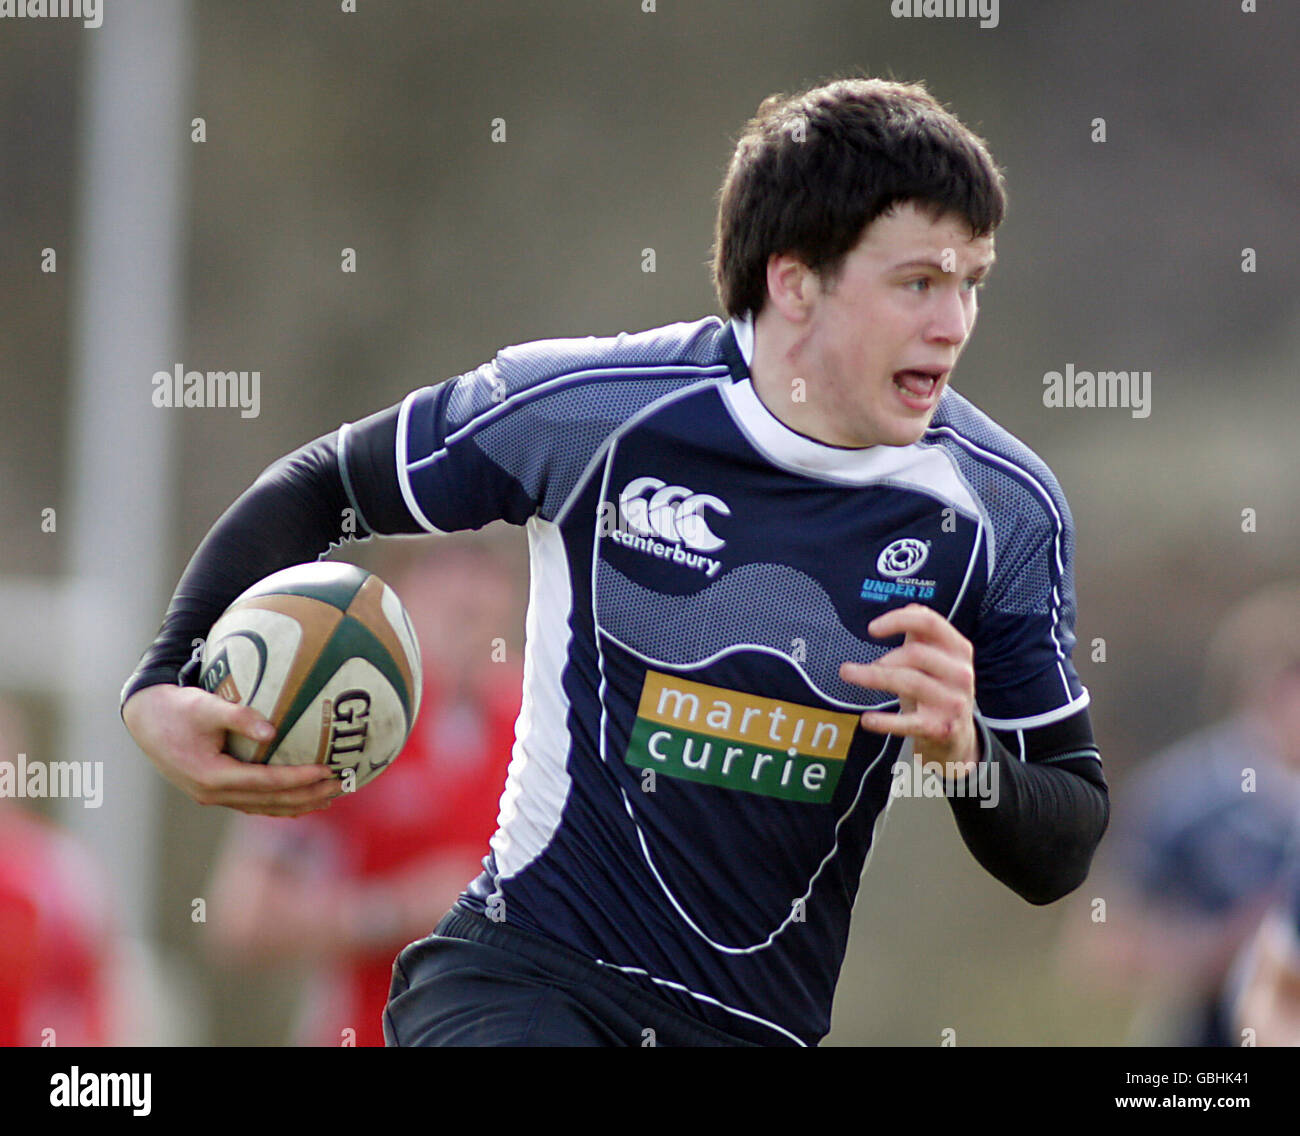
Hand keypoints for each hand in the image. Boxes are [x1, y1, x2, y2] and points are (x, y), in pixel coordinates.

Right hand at [123, 683, 340, 815]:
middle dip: (308, 796)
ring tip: (331, 795)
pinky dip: (280, 803)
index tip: (327, 771)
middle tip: (342, 785)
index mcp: (212, 776)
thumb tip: (271, 731)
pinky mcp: (215, 792)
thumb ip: (237, 716)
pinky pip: (254, 803)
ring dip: (299, 803)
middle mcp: (213, 794)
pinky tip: (302, 799)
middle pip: (270, 802)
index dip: (299, 779)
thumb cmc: (176, 708)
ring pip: (264, 808)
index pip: (266, 783)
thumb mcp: (204, 705)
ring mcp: (213, 797)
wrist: (145, 719)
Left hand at [839, 603, 978, 774]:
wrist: (956, 736)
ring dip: (871, 677)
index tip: (872, 628)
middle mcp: (960, 673)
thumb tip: (908, 608)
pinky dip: (884, 721)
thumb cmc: (937, 690)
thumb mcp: (936, 659)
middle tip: (856, 667)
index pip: (929, 622)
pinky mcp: (941, 727)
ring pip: (908, 681)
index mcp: (959, 649)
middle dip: (882, 658)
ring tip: (849, 674)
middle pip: (916, 653)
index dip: (898, 620)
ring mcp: (953, 701)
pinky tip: (867, 719)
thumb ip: (924, 634)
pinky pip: (908, 721)